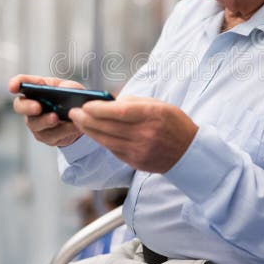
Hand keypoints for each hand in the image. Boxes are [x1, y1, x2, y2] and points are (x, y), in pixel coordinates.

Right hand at [8, 74, 84, 146]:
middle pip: (20, 106)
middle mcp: (31, 105)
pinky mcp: (45, 136)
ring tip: (56, 118)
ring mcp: (36, 122)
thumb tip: (65, 90)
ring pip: (35, 124)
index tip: (13, 87)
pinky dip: (63, 130)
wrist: (80, 118)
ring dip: (45, 121)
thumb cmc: (71, 98)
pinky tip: (72, 126)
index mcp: (36, 89)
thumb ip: (69, 86)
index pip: (21, 84)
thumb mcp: (73, 88)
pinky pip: (51, 135)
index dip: (15, 84)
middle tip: (37, 107)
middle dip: (27, 107)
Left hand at [69, 96, 197, 172]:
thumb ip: (134, 103)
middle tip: (73, 112)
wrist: (189, 153)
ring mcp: (140, 150)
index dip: (99, 109)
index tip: (85, 105)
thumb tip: (109, 101)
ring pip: (106, 140)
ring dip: (89, 131)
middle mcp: (145, 134)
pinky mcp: (136, 162)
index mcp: (153, 116)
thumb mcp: (160, 106)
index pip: (119, 113)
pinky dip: (101, 140)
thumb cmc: (174, 124)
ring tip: (78, 122)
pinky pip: (113, 150)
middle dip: (87, 119)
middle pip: (108, 127)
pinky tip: (94, 133)